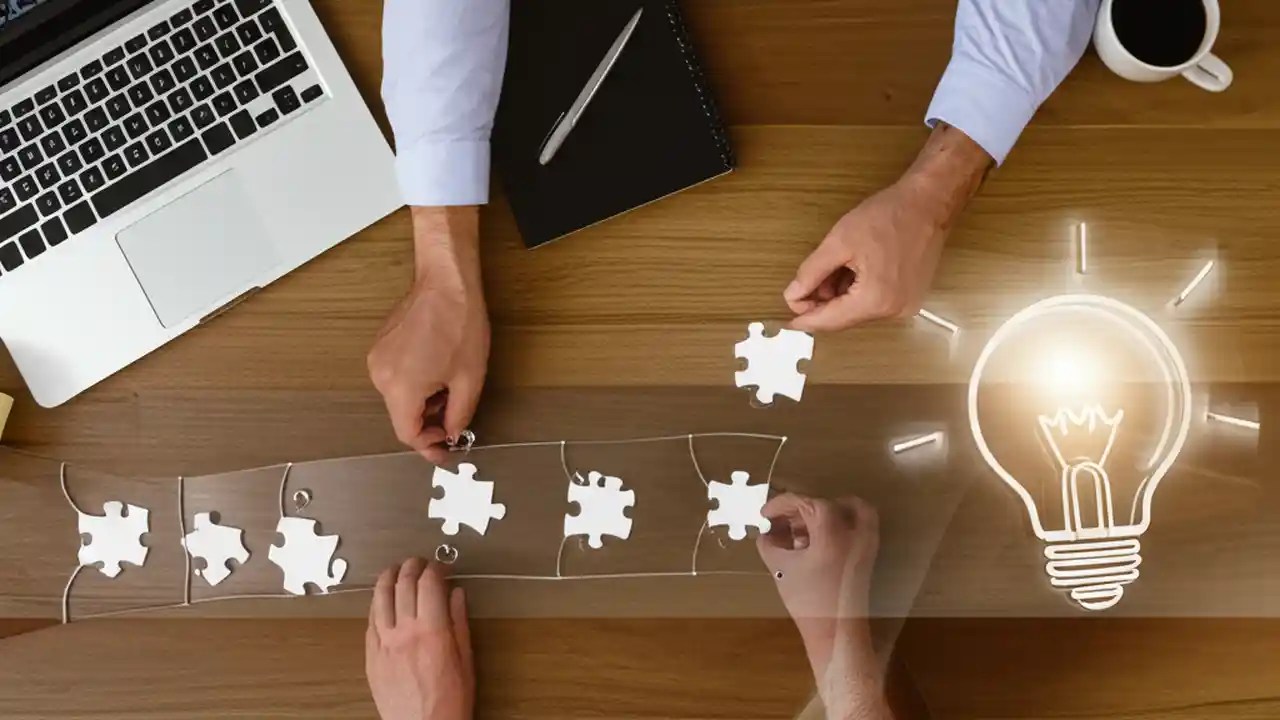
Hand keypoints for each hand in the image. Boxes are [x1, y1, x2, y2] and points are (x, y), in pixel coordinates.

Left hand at [366, 558, 474, 719]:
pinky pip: (370, 621)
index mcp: (432, 631)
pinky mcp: (371, 657)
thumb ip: (459, 622)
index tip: (442, 566)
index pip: (430, 584)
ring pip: (380, 598)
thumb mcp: (466, 660)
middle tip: (420, 562)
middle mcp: (404, 632)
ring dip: (388, 578)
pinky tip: (382, 600)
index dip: (436, 568)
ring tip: (395, 570)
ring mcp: (384, 644)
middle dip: (413, 566)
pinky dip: (376, 604)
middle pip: (404, 584)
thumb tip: (456, 594)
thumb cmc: (449, 701)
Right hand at [368, 207, 489, 464]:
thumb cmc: (459, 324)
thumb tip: (451, 433)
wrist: (446, 283)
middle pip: (402, 416)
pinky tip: (437, 372)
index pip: (408, 433)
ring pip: (398, 398)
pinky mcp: (379, 347)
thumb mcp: (469, 378)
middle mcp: (381, 376)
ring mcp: (377, 359)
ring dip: (423, 403)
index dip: (428, 447)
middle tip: (454, 419)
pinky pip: (395, 378)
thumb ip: (458, 414)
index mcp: (401, 388)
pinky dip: (414, 385)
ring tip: (449, 388)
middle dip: (429, 423)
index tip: (444, 450)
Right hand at [757, 493, 878, 624]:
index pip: (805, 503)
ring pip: (849, 510)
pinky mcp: (868, 555)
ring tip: (799, 532)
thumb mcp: (781, 569)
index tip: (765, 515)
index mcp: (832, 532)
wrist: (836, 632)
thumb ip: (769, 544)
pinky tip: (814, 544)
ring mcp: (866, 543)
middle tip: (783, 521)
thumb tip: (766, 533)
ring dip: (823, 514)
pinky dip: (837, 525)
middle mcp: (854, 531)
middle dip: (802, 508)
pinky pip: (856, 526)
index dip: (781, 504)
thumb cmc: (808, 600)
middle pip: (828, 503)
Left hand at [784, 123, 990, 332]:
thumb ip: (811, 273)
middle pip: (845, 317)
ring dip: (839, 296)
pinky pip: (874, 302)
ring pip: (858, 310)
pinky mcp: (910, 297)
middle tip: (803, 285)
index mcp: (875, 301)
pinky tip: (849, 271)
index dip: (805, 320)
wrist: (928, 202)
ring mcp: (905, 306)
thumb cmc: (887, 217)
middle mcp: (893, 311)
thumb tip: (792, 296)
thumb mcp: (839, 243)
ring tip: (830, 269)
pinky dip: (857, 292)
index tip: (786, 321)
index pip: (830, 320)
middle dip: (822, 303)